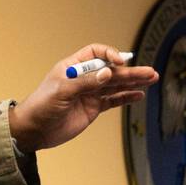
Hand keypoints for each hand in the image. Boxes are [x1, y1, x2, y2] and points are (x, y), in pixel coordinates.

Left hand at [9, 43, 158, 151]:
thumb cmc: (40, 106)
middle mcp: (83, 78)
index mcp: (73, 68)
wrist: (34, 130)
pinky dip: (125, 97)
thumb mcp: (61, 91)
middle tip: (149, 72)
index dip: (109, 55)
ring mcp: (89, 94)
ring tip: (151, 79)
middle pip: (111, 70)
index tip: (119, 63)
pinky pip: (113, 100)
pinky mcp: (92, 108)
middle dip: (130, 71)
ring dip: (133, 82)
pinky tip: (139, 95)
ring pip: (115, 85)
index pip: (96, 53)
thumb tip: (108, 73)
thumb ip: (85, 82)